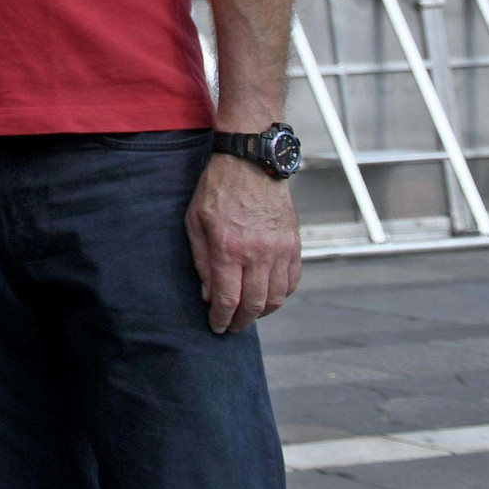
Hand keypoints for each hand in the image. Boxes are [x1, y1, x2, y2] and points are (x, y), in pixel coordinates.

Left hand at [185, 152, 300, 332]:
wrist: (251, 163)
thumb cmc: (217, 189)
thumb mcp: (195, 221)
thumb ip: (201, 261)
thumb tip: (208, 295)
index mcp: (228, 247)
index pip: (227, 298)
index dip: (221, 318)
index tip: (216, 326)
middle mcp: (257, 252)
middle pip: (254, 304)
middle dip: (241, 322)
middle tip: (231, 326)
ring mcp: (280, 249)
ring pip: (276, 298)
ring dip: (262, 313)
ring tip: (248, 314)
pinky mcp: (294, 244)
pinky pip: (292, 281)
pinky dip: (281, 295)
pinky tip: (268, 296)